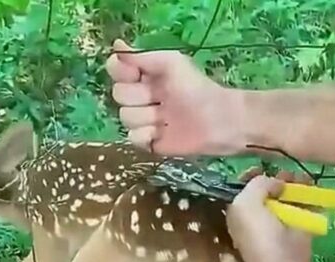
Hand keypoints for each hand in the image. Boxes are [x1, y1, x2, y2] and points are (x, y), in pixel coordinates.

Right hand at [105, 39, 236, 155]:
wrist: (219, 120)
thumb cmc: (197, 88)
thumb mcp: (172, 63)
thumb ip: (142, 56)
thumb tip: (115, 46)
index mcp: (146, 75)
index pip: (116, 70)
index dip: (121, 72)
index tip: (137, 74)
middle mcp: (143, 96)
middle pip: (118, 94)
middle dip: (139, 96)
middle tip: (162, 98)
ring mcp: (146, 120)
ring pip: (125, 117)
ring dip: (146, 116)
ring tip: (167, 117)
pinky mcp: (151, 142)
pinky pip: (132, 138)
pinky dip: (146, 135)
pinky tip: (163, 132)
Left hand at [227, 169, 312, 261]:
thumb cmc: (259, 235)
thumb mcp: (247, 202)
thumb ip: (258, 183)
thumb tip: (276, 182)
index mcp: (239, 209)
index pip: (246, 185)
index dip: (257, 173)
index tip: (270, 165)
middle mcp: (258, 215)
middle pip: (270, 190)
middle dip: (281, 179)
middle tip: (293, 173)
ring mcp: (280, 223)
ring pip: (289, 198)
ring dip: (299, 187)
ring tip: (308, 179)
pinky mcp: (299, 231)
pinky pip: (306, 210)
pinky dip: (313, 201)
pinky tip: (318, 192)